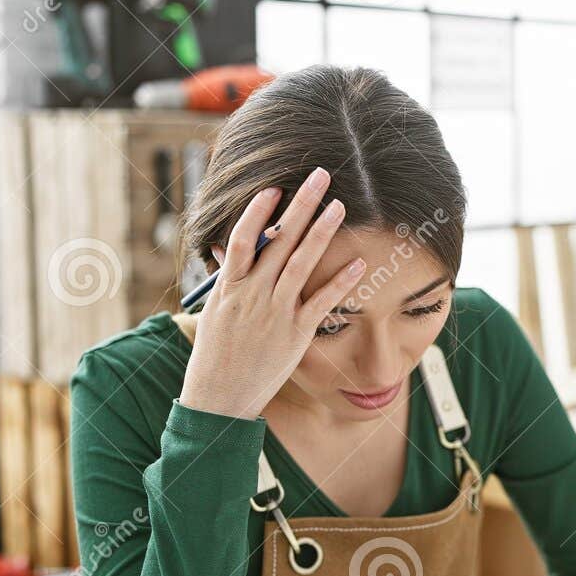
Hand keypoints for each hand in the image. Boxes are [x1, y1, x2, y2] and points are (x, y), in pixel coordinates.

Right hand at [178, 168, 365, 418]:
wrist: (219, 399)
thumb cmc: (215, 355)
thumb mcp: (215, 312)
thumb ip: (228, 280)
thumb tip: (228, 249)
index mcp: (229, 287)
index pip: (243, 240)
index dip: (258, 212)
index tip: (276, 188)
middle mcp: (253, 295)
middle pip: (279, 241)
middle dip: (300, 206)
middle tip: (320, 176)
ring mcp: (275, 313)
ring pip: (301, 264)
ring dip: (322, 232)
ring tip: (339, 206)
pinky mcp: (295, 334)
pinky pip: (322, 303)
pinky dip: (340, 282)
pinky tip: (360, 263)